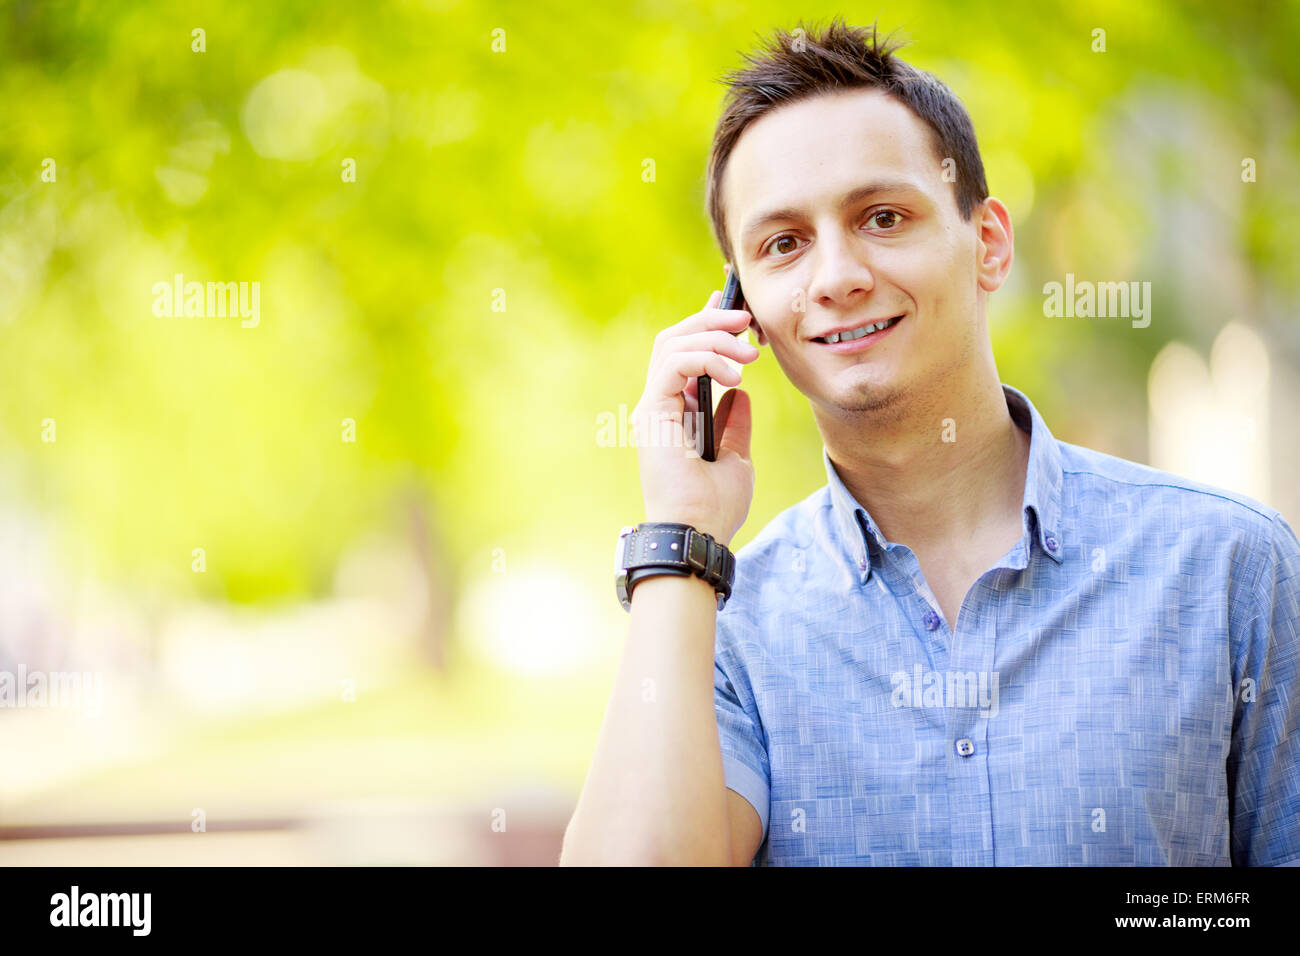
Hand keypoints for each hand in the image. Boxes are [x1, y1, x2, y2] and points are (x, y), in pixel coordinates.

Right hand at [630, 264, 759, 547]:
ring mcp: (653, 407)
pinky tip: (735, 374)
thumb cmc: (714, 507)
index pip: (683, 353)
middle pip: (675, 339)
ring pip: (673, 344)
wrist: (699, 533)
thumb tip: (741, 393)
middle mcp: (659, 404)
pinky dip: (705, 358)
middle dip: (712, 322)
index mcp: (675, 412)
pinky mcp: (652, 412)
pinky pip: (673, 364)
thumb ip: (735, 423)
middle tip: (748, 322)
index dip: (705, 324)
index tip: (733, 308)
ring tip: (750, 351)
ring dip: (714, 337)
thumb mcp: (737, 457)